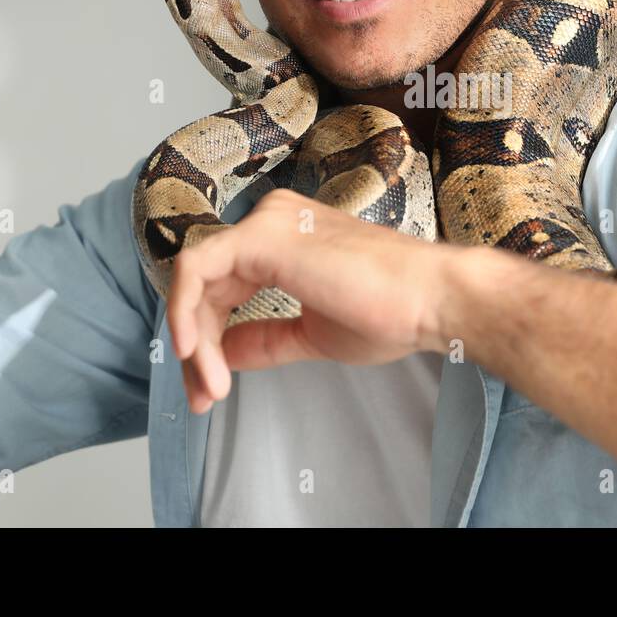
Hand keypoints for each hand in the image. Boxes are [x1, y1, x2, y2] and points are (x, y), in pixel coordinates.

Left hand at [167, 188, 467, 413]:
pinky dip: (186, 311)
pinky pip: (196, 269)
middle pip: (206, 285)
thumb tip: (222, 351)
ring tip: (210, 385)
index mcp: (287, 237)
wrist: (431, 300)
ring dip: (194, 339)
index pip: (225, 285)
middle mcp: (273, 220)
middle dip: (196, 346)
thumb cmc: (393, 311)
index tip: (211, 386)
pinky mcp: (260, 236)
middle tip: (203, 395)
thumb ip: (265, 337)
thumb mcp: (313, 332)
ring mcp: (266, 224)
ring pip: (197, 280)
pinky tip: (194, 351)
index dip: (208, 338)